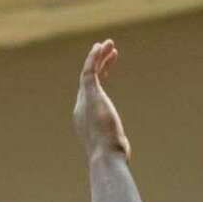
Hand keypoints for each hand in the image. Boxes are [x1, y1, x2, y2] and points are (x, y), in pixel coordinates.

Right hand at [73, 40, 129, 160]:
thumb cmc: (112, 157)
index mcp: (84, 119)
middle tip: (110, 52)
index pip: (89, 92)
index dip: (97, 77)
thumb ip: (115, 142)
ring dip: (98, 56)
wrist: (105, 157)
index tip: (107, 69)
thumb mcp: (114, 147)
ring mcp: (84, 100)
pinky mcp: (90, 94)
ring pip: (89, 71)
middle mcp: (81, 107)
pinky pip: (89, 70)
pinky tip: (101, 46)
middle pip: (88, 79)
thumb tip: (121, 148)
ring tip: (109, 44)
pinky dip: (94, 57)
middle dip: (98, 64)